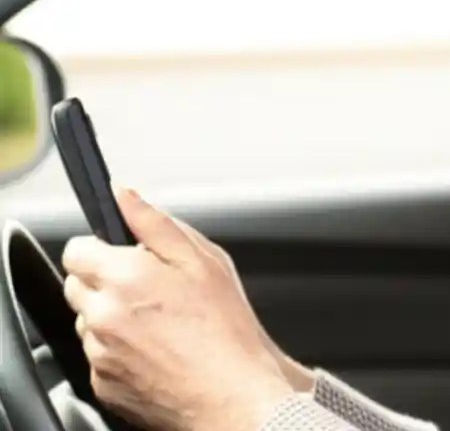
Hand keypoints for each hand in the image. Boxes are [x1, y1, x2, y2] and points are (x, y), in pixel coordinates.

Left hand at [61, 188, 298, 430]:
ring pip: (90, 321)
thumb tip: (125, 195)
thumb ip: (156, 223)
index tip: (125, 256)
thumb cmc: (227, 329)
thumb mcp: (204, 260)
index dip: (102, 248)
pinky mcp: (103, 383)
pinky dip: (120, 351)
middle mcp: (103, 314)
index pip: (76, 249)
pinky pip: (100, 356)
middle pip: (78, 284)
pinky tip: (158, 350)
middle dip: (107, 281)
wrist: (232, 394)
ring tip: (161, 325)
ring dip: (112, 317)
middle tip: (152, 291)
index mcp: (124, 277)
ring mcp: (99, 353)